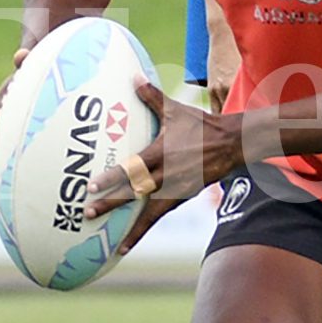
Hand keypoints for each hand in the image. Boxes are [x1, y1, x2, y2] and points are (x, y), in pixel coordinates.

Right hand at [0, 46, 29, 220]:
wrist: (34, 83)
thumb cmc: (36, 76)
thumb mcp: (32, 67)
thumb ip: (26, 61)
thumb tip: (22, 51)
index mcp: (0, 107)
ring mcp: (1, 144)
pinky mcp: (9, 156)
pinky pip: (4, 176)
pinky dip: (3, 196)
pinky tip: (3, 217)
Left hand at [80, 77, 239, 226]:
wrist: (233, 144)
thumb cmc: (201, 125)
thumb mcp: (177, 110)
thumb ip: (152, 97)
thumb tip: (134, 77)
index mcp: (162, 153)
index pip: (133, 167)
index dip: (113, 177)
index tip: (92, 186)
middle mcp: (168, 174)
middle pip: (136, 192)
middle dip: (112, 203)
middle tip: (88, 213)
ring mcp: (177, 189)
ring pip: (150, 213)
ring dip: (131, 229)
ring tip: (113, 244)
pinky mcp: (183, 197)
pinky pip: (160, 215)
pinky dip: (145, 229)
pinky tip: (130, 242)